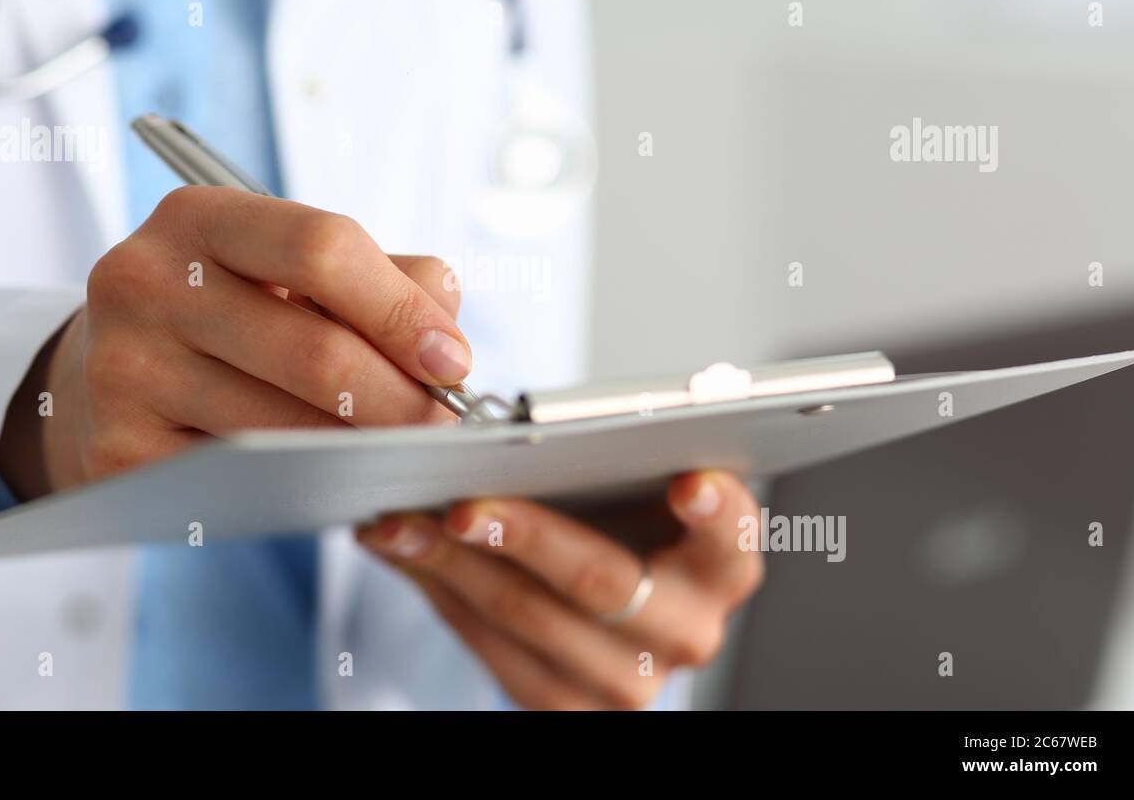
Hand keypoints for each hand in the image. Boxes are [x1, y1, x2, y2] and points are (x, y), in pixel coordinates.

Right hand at [0, 186, 470, 498]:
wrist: (103, 373)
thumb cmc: (226, 312)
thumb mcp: (287, 267)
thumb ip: (380, 276)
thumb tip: (445, 330)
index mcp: (197, 218)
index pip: (324, 248)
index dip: (403, 311)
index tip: (455, 361)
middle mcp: (144, 283)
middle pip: (315, 351)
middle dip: (402, 401)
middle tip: (445, 427)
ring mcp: (122, 371)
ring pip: (287, 429)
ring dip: (365, 453)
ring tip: (408, 456)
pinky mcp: (117, 453)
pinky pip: (245, 481)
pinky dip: (307, 488)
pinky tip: (340, 484)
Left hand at [356, 469, 763, 709]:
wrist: (593, 597)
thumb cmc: (615, 517)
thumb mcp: (629, 484)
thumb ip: (609, 455)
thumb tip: (515, 428)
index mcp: (722, 565)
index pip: (732, 536)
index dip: (715, 511)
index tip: (688, 481)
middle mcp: (687, 629)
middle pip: (604, 581)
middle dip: (523, 536)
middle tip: (462, 504)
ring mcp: (631, 680)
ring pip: (531, 619)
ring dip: (454, 566)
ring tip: (401, 523)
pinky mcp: (570, 706)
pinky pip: (494, 652)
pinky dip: (442, 594)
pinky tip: (406, 553)